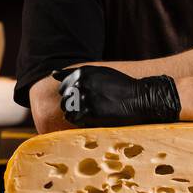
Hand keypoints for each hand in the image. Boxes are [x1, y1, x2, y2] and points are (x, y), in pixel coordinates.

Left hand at [51, 66, 180, 126]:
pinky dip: (81, 121)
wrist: (139, 97)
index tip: (88, 97)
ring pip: (67, 110)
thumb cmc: (120, 86)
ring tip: (94, 112)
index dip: (74, 94)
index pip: (63, 85)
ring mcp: (83, 97)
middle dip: (75, 105)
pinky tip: (94, 118)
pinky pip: (74, 119)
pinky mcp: (88, 111)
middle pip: (64, 99)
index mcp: (82, 71)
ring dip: (77, 114)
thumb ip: (75, 73)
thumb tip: (53, 72)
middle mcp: (80, 82)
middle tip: (94, 107)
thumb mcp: (98, 73)